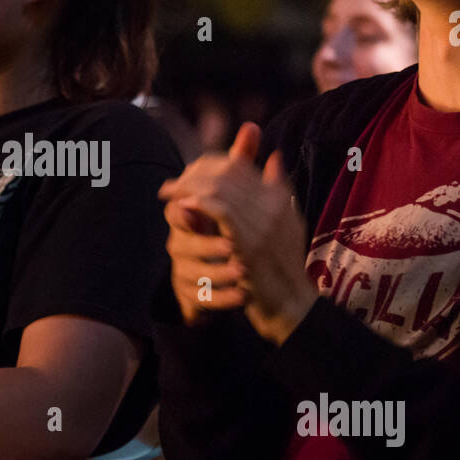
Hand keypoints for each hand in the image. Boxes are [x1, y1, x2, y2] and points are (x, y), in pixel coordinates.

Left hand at [161, 122, 317, 343]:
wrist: (290, 303)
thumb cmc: (282, 265)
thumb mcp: (286, 223)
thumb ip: (278, 190)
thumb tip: (275, 156)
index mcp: (280, 198)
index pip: (240, 165)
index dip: (209, 164)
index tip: (188, 173)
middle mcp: (274, 205)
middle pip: (228, 172)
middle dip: (194, 174)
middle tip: (172, 185)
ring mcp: (262, 223)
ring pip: (220, 188)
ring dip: (189, 187)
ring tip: (169, 193)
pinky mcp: (248, 242)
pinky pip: (220, 210)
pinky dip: (199, 203)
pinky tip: (183, 206)